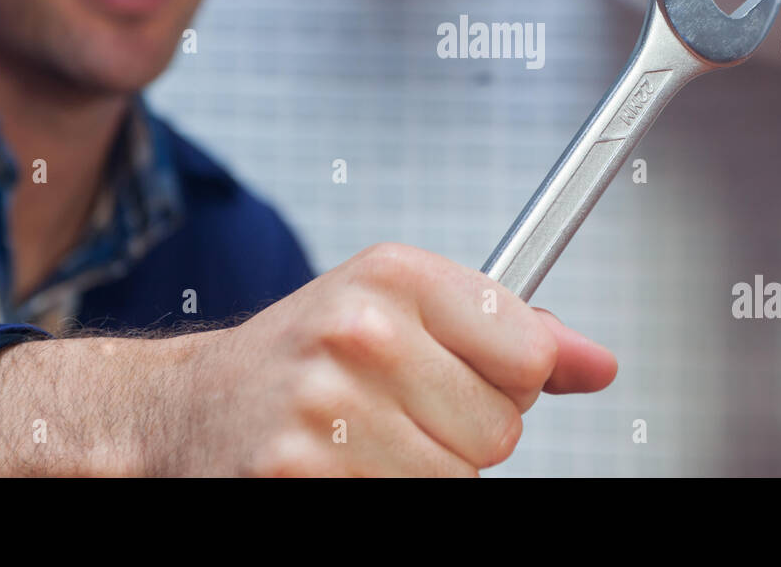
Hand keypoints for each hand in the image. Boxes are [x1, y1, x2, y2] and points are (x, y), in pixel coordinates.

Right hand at [0, 242, 616, 475]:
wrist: (181, 409)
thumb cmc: (302, 359)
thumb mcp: (400, 313)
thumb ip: (510, 333)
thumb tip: (599, 364)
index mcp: (393, 275)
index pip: (529, 353)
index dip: (504, 380)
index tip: (458, 376)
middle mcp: (359, 330)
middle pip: (499, 430)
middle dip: (458, 434)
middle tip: (390, 414)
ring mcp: (324, 408)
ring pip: (457, 480)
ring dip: (418, 475)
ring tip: (358, 443)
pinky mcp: (297, 477)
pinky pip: (407, 505)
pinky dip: (379, 496)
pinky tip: (335, 471)